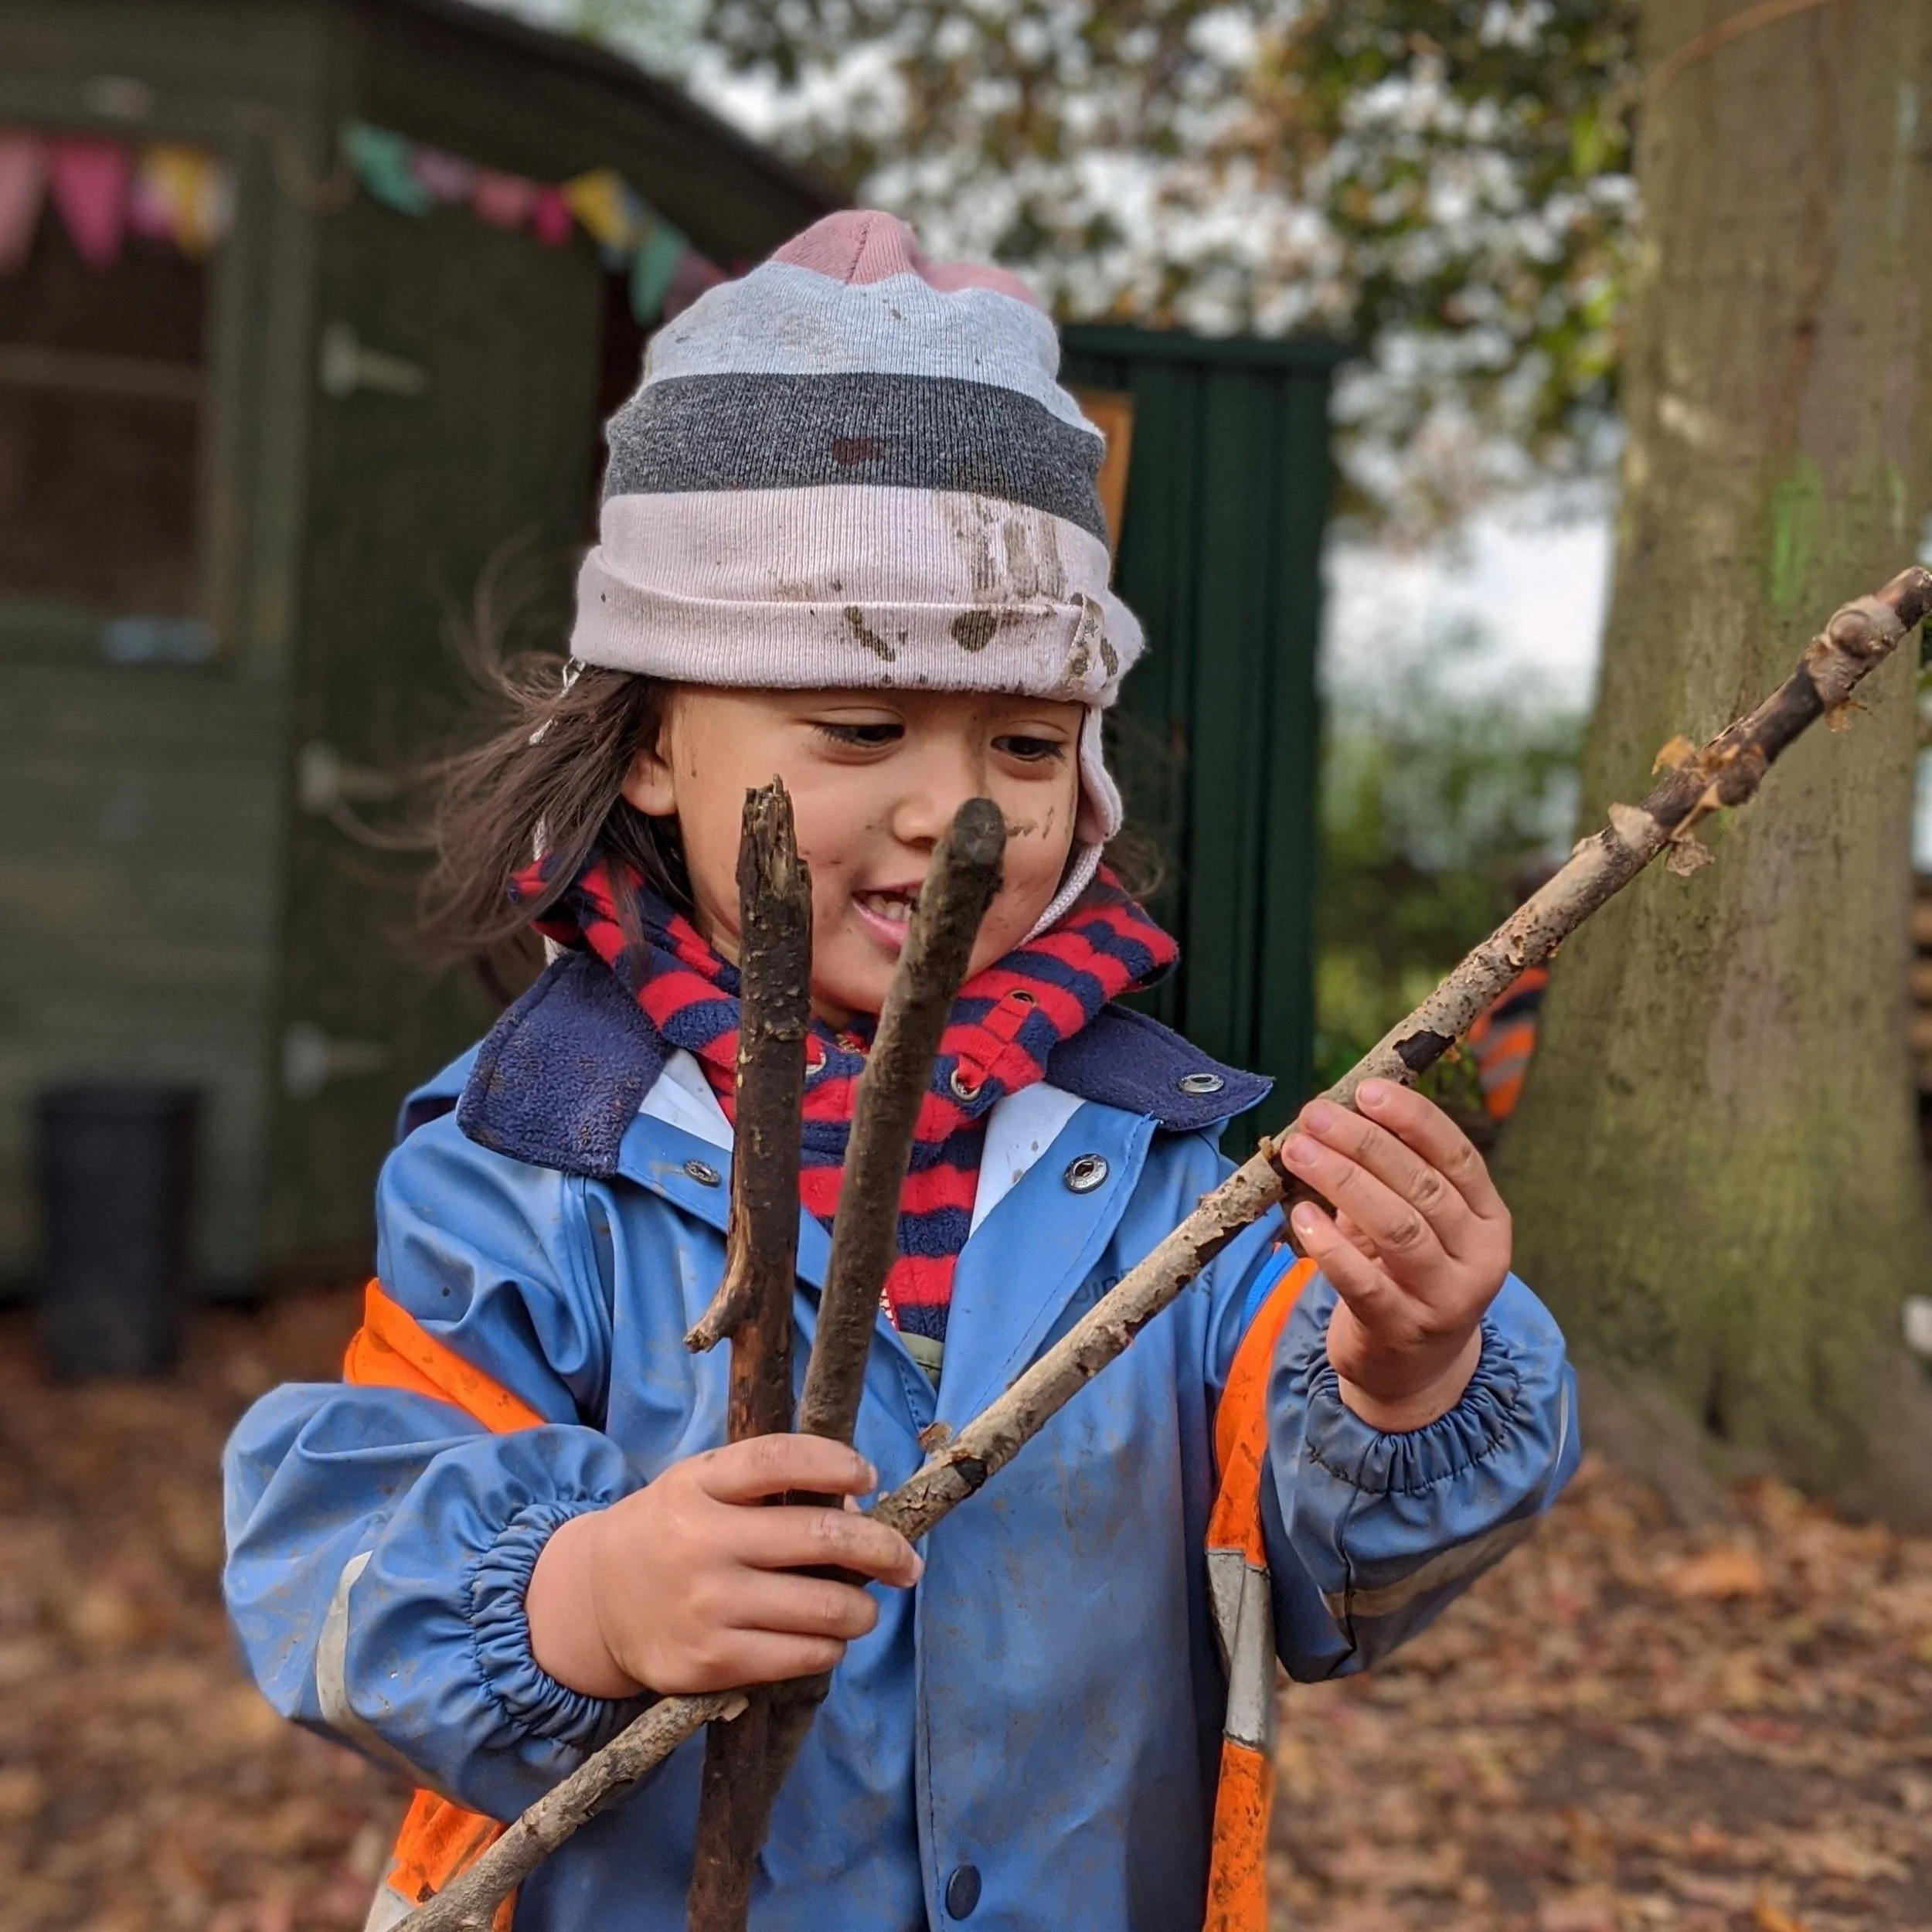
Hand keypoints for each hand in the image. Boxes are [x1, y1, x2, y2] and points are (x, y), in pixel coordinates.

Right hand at [526, 1436, 922, 1698]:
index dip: (836, 1464)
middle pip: (822, 1538)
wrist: (595, 1602)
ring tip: (863, 1606)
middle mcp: (701, 1541)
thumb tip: (861, 1513)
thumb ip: (771, 1488)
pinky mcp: (710, 1663)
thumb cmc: (673, 1532)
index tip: (868, 1478)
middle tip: (906, 1561)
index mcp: (699, 1485)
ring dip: (863, 1608)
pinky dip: (831, 1645)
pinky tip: (826, 1637)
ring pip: (824, 1607)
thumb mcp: (703, 1488)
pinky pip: (802, 1656)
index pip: (779, 1460)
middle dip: (884, 1550)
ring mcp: (706, 1606)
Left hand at [1276, 1079, 1510, 1433]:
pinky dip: (1328, 1244)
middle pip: (1423, 1186)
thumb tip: (1341, 1111)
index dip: (1413, 1119)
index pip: (1458, 1157)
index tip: (1367, 1090)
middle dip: (1365, 1143)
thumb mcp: (1415, 1225)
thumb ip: (1390, 1176)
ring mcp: (1444, 1298)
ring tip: (1299, 1150)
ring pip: (1396, 1227)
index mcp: (1489, 1219)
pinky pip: (1363, 1281)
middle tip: (1315, 1115)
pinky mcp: (1402, 1331)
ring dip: (1343, 1181)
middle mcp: (1479, 1258)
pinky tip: (1299, 1214)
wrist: (1414, 1372)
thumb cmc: (1406, 1277)